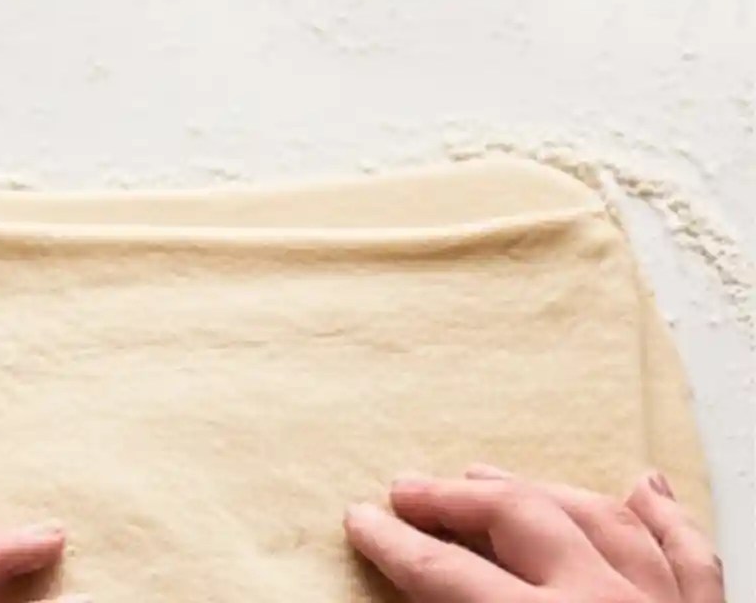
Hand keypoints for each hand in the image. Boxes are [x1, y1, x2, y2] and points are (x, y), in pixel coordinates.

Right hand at [345, 466, 723, 602]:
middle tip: (407, 489)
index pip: (444, 573)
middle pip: (517, 519)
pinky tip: (644, 486)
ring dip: (538, 489)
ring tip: (489, 476)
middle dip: (453, 499)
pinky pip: (690, 556)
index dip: (393, 543)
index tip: (358, 518)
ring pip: (599, 518)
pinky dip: (667, 517)